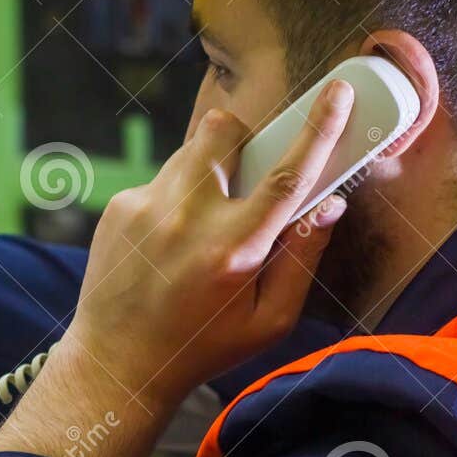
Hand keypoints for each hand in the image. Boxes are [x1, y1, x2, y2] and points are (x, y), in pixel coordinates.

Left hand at [64, 81, 353, 410]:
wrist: (118, 363)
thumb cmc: (202, 347)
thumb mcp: (269, 321)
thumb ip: (303, 258)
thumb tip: (328, 204)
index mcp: (234, 250)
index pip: (287, 175)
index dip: (319, 128)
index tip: (338, 92)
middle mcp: (187, 219)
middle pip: (225, 132)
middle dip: (245, 141)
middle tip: (246, 179)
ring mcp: (146, 207)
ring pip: (191, 150)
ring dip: (209, 171)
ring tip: (203, 225)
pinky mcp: (119, 207)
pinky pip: (162, 179)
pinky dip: (175, 199)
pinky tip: (168, 244)